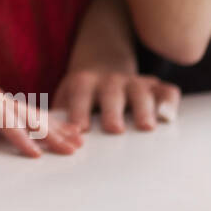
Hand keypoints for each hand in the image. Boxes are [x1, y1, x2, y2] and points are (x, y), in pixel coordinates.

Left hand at [0, 74, 83, 156]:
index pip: (3, 119)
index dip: (20, 138)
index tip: (38, 156)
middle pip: (22, 113)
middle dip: (49, 131)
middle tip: (73, 149)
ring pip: (26, 111)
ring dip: (51, 125)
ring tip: (76, 139)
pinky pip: (20, 110)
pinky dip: (40, 119)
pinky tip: (56, 126)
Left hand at [55, 53, 181, 133]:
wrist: (101, 69)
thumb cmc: (80, 97)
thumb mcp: (64, 100)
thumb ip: (56, 118)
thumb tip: (42, 142)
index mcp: (83, 82)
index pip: (80, 94)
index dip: (79, 110)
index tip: (79, 129)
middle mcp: (109, 80)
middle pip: (111, 93)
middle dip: (112, 110)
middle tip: (114, 129)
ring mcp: (134, 82)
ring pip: (140, 91)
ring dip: (143, 107)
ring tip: (146, 127)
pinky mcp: (155, 87)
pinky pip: (166, 91)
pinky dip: (169, 102)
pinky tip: (169, 117)